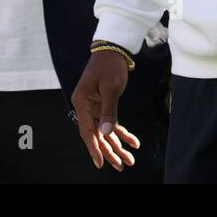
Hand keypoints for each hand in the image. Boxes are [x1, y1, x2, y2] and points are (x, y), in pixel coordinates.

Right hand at [71, 50, 139, 170]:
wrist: (113, 49)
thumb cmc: (110, 66)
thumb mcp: (111, 88)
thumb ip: (108, 111)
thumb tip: (106, 133)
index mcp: (82, 103)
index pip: (87, 131)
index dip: (94, 148)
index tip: (101, 163)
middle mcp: (86, 107)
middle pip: (96, 134)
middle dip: (110, 151)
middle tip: (122, 166)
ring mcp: (95, 107)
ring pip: (105, 131)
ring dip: (117, 145)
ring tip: (129, 160)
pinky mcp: (104, 104)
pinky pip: (112, 122)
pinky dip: (123, 132)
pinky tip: (134, 142)